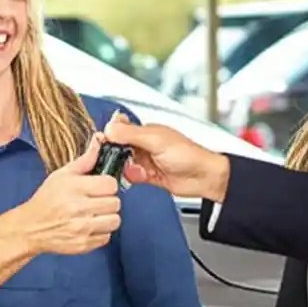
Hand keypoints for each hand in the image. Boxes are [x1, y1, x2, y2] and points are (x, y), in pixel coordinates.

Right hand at [12, 134, 121, 255]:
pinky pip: (106, 237)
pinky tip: (89, 225)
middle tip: (96, 200)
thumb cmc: (47, 199)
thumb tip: (100, 139)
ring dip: (107, 217)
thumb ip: (86, 159)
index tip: (100, 186)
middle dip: (108, 200)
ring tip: (95, 213)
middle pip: (115, 203)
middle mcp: (79, 209)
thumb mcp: (62, 174)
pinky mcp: (83, 244)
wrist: (31, 227)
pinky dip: (101, 232)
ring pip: (114, 221)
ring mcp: (82, 229)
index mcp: (75, 188)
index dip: (107, 184)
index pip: (111, 184)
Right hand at [102, 112, 230, 200]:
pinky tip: (142, 177)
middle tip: (122, 161)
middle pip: (117, 149)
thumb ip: (131, 134)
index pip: (118, 130)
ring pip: (122, 164)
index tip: (103, 144)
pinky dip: (132, 178)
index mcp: (145, 131)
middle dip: (116, 156)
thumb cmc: (189, 155)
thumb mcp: (156, 140)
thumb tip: (109, 128)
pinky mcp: (147, 176)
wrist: (204, 177)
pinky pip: (130, 177)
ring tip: (138, 170)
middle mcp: (143, 144)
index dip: (109, 137)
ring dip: (126, 169)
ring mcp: (145, 160)